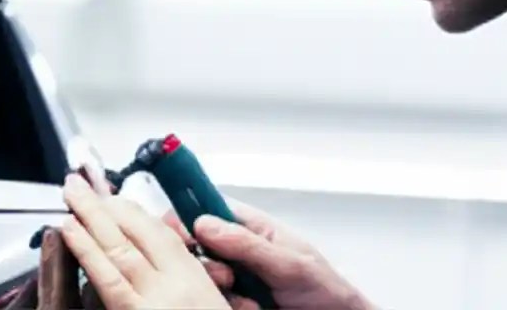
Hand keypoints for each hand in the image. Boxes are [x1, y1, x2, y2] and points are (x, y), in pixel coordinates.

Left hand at [61, 173, 231, 308]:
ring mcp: (155, 301)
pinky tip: (69, 231)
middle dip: (104, 204)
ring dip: (90, 217)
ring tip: (69, 196)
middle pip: (135, 232)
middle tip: (79, 183)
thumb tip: (153, 262)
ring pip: (118, 248)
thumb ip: (184, 282)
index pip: (159, 234)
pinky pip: (107, 279)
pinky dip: (86, 250)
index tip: (111, 196)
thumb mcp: (210, 305)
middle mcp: (176, 285)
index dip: (130, 211)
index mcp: (195, 281)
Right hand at [167, 200, 376, 309]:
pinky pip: (209, 299)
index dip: (185, 214)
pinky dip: (226, 305)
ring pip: (198, 275)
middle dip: (201, 259)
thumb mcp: (291, 263)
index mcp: (249, 226)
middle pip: (192, 243)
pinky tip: (250, 308)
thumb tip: (205, 223)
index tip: (180, 229)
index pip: (204, 207)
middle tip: (224, 273)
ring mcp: (232, 278)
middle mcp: (235, 249)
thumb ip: (248, 243)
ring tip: (245, 296)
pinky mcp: (229, 301)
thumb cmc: (326, 289)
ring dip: (216, 286)